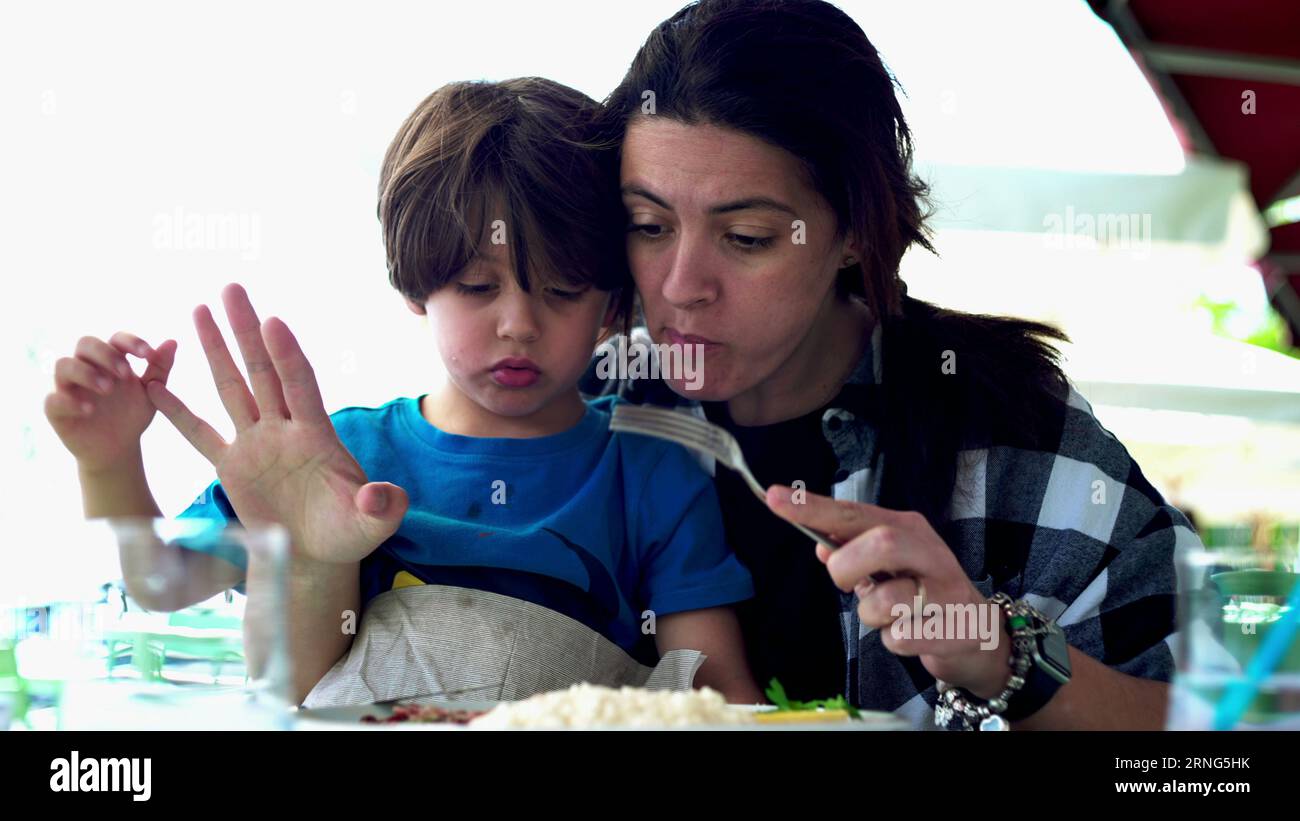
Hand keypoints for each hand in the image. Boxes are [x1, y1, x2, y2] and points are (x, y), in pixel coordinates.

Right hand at [45, 332, 178, 471]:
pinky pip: (53, 399)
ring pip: (64, 364)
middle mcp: (86, 367)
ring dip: (86, 373)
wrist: (117, 448)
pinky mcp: (55, 409)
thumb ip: (160, 368)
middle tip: (125, 373)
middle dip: (105, 354)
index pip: (116, 339)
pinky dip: (70, 401)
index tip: (148, 354)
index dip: (131, 342)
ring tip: (108, 388)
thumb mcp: (151, 393)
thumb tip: (172, 341)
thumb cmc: (132, 414)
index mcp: (111, 360)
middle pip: (85, 343)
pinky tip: (90, 410)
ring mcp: (67, 386)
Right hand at [145, 283, 408, 563]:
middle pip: (263, 371)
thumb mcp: (372, 523)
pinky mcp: (232, 467)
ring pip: (232, 388)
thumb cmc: (349, 534)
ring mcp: (256, 444)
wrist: (318, 557)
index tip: (273, 322)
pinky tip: (155, 385)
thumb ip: (381, 506)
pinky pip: (200, 435)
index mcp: (318, 436)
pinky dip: (178, 413)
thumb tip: (382, 497)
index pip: (299, 385)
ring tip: (200, 309)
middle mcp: (285, 430)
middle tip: (232, 288)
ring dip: (216, 351)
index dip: (288, 355)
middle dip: (246, 330)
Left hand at [764, 484, 1011, 697]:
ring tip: (889, 616)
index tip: (774, 497)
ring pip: (885, 600)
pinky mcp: (954, 627)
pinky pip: (900, 638)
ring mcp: (945, 589)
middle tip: (847, 584)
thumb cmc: (921, 593)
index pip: (853, 513)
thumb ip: (853, 552)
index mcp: (907, 528)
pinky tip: (913, 635)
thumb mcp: (886, 567)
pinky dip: (893, 641)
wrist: (978, 635)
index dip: (813, 507)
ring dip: (872, 615)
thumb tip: (820, 546)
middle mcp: (930, 551)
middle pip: (878, 542)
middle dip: (848, 567)